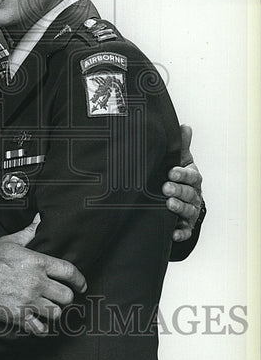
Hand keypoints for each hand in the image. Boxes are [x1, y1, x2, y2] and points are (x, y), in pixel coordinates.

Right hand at [0, 214, 86, 334]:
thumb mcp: (10, 241)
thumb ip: (29, 232)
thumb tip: (40, 219)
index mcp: (37, 262)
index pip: (69, 272)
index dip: (79, 280)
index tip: (81, 285)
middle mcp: (36, 282)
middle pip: (67, 296)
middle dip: (65, 297)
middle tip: (59, 296)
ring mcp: (28, 301)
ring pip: (57, 313)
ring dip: (54, 311)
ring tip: (48, 308)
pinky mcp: (19, 316)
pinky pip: (39, 328)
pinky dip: (41, 327)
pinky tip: (37, 321)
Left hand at [162, 124, 203, 241]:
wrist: (180, 199)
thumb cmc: (179, 177)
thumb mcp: (179, 160)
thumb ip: (181, 145)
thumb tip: (184, 126)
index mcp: (192, 178)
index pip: (191, 175)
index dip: (182, 174)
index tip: (171, 171)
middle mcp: (194, 194)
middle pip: (190, 193)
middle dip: (179, 190)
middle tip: (166, 188)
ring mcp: (191, 210)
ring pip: (188, 210)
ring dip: (179, 207)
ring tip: (169, 205)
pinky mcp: (186, 225)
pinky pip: (185, 230)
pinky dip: (180, 232)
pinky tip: (173, 233)